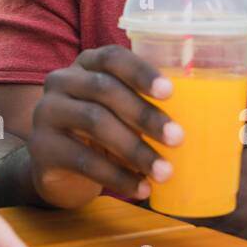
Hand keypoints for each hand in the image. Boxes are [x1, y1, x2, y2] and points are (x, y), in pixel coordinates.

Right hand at [28, 44, 182, 208]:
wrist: (54, 166)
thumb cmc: (99, 132)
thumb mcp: (116, 110)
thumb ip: (144, 104)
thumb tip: (205, 117)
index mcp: (85, 64)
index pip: (112, 57)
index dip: (140, 72)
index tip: (170, 92)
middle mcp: (61, 81)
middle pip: (105, 90)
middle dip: (145, 115)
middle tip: (178, 138)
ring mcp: (46, 113)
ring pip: (95, 123)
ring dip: (135, 149)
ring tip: (165, 172)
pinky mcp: (42, 148)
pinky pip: (83, 160)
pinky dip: (117, 176)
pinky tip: (141, 188)